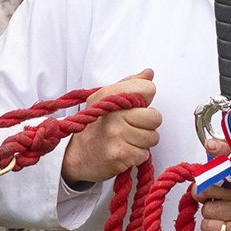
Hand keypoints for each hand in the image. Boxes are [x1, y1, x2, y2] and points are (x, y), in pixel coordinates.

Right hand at [61, 69, 160, 184]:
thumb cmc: (94, 127)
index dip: (144, 100)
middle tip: (131, 127)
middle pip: (155, 117)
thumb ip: (129, 85)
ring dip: (142, 142)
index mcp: (109, 95)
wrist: (75, 158)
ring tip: (125, 141)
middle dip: (147, 125)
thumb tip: (149, 73)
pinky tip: (122, 152)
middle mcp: (113, 113)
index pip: (148, 89)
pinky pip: (145, 154)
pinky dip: (136, 156)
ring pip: (153, 137)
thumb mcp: (105, 99)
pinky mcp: (121, 155)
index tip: (134, 107)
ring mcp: (117, 135)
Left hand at [195, 136, 230, 230]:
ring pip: (207, 208)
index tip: (211, 145)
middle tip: (207, 194)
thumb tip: (210, 145)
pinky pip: (209, 225)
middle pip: (209, 184)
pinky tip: (224, 224)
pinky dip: (211, 227)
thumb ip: (228, 162)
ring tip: (224, 212)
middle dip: (202, 192)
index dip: (223, 148)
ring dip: (210, 212)